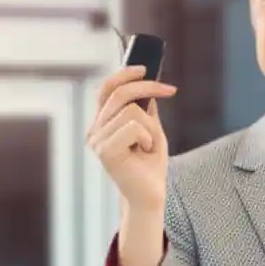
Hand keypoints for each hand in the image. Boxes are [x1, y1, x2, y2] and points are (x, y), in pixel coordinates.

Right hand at [87, 65, 177, 213]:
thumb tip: (147, 86)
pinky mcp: (106, 151)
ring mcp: (98, 141)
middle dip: (148, 88)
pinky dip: (147, 137)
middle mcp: (95, 130)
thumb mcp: (151, 130)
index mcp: (102, 124)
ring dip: (150, 127)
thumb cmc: (150, 166)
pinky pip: (134, 127)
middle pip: (119, 93)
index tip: (146, 69)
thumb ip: (145, 110)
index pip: (106, 89)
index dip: (124, 74)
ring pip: (131, 112)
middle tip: (169, 91)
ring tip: (149, 145)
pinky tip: (144, 152)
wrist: (150, 196)